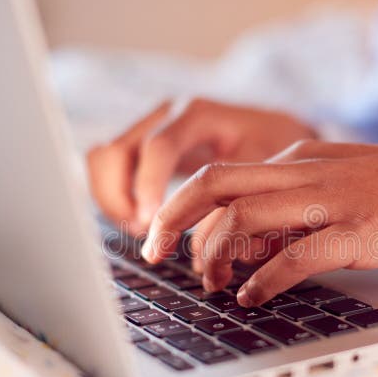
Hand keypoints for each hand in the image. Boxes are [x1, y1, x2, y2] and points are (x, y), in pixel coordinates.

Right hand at [86, 98, 315, 233]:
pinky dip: (115, 198)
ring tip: (142, 230)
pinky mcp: (143, 146)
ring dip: (112, 200)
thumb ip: (236, 209)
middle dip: (119, 199)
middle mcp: (166, 117)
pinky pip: (109, 169)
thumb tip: (202, 261)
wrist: (277, 128)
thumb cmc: (276, 150)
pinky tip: (142, 222)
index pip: (159, 146)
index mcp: (199, 115)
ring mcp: (150, 128)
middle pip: (113, 151)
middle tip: (144, 233)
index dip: (149, 187)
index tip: (151, 225)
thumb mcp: (266, 173)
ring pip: (101, 160)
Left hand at [141, 139, 377, 305]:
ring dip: (212, 255)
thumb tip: (244, 249)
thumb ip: (291, 211)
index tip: (169, 244)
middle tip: (153, 255)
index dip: (183, 212)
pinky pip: (294, 256)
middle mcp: (305, 172)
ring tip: (210, 286)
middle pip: (213, 184)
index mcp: (297, 159)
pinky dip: (263, 281)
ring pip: (243, 216)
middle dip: (171, 220)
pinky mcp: (360, 230)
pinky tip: (253, 299)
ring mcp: (332, 199)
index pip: (219, 178)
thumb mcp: (338, 187)